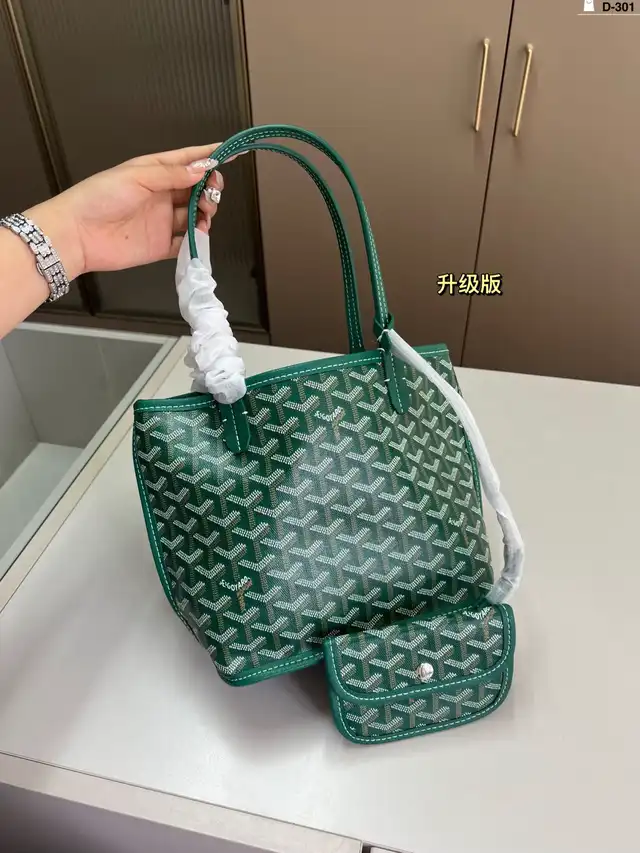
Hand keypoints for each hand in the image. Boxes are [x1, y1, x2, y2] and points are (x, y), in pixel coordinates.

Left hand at [25, 144, 225, 280]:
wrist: (78, 234)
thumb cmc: (98, 197)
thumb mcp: (137, 176)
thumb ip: (172, 174)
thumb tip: (202, 169)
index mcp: (154, 172)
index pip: (188, 160)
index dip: (210, 156)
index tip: (232, 152)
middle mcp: (161, 196)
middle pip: (196, 189)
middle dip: (210, 189)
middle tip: (211, 193)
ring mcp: (162, 221)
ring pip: (195, 215)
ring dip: (205, 213)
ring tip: (203, 215)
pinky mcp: (161, 245)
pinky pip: (186, 243)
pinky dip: (196, 240)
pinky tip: (197, 235)